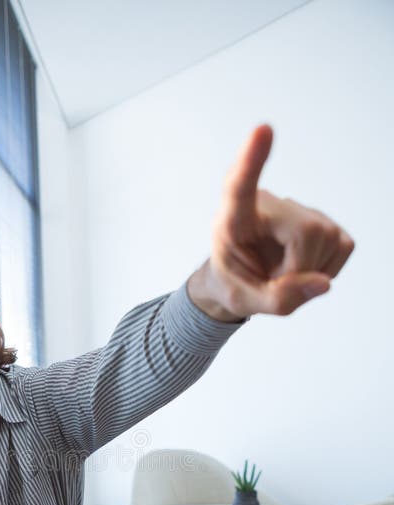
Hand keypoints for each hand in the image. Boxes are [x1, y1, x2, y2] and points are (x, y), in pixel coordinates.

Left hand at [187, 124, 354, 321]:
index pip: (240, 186)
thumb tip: (323, 283)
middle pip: (307, 231)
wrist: (241, 280)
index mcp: (233, 218)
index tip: (262, 130)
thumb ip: (277, 299)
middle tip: (273, 280)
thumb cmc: (234, 283)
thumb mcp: (242, 302)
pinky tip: (303, 265)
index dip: (252, 160)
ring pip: (327, 239)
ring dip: (310, 271)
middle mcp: (268, 203)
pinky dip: (326, 268)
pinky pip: (342, 246)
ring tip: (283, 271)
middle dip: (298, 270)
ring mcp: (299, 208)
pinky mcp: (326, 220)